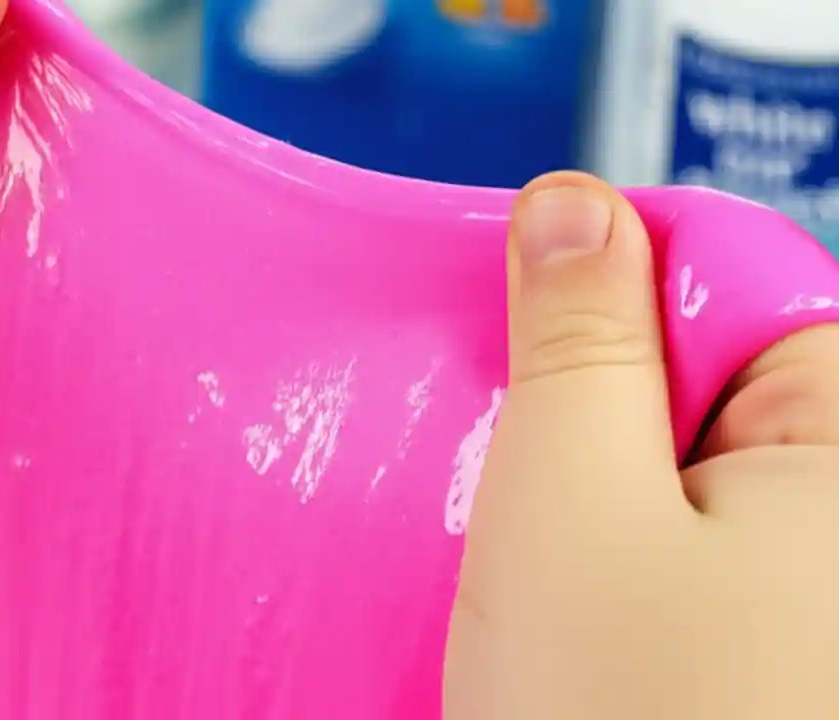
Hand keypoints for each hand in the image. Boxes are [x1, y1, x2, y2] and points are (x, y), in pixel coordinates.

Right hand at [444, 172, 838, 717]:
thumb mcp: (569, 508)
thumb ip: (577, 340)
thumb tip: (572, 204)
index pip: (719, 273)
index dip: (600, 310)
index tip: (525, 386)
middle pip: (698, 374)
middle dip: (591, 418)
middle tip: (530, 511)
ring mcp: (813, 578)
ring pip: (680, 469)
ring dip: (593, 501)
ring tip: (542, 586)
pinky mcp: (781, 640)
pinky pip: (691, 551)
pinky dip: (617, 563)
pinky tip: (573, 628)